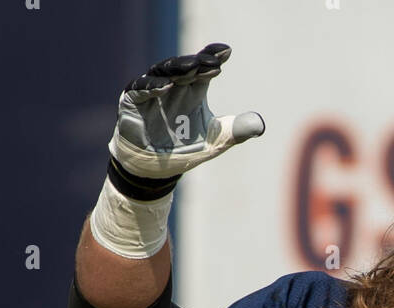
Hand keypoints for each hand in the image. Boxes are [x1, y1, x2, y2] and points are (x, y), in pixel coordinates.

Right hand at [110, 43, 263, 182]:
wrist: (157, 170)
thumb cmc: (185, 149)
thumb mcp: (216, 140)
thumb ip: (237, 131)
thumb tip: (261, 124)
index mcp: (192, 90)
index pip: (203, 68)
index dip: (213, 57)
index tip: (227, 52)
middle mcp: (172, 86)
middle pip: (184, 67)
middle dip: (198, 62)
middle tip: (213, 60)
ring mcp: (151, 92)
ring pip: (162, 73)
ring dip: (177, 70)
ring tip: (192, 67)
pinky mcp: (132, 102)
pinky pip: (141, 90)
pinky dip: (152, 86)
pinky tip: (166, 85)